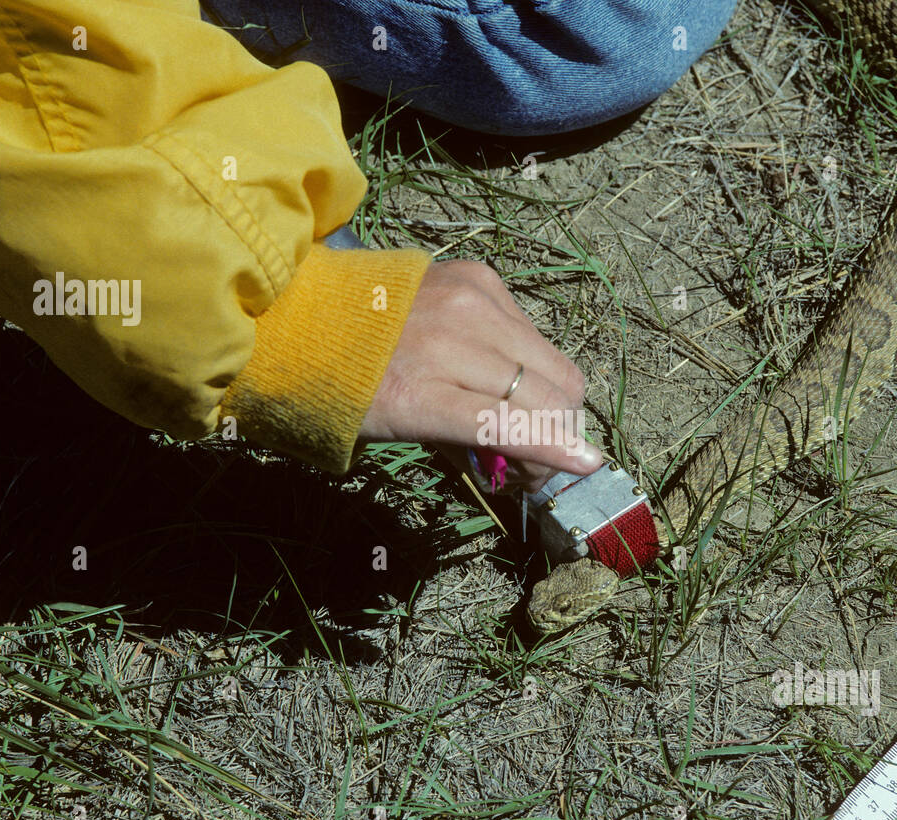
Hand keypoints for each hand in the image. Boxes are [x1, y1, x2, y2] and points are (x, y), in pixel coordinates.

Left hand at [359, 260, 601, 490]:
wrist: (310, 309)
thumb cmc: (351, 387)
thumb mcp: (397, 432)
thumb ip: (466, 446)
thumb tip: (527, 462)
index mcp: (417, 394)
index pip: (504, 426)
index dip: (551, 451)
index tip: (586, 465)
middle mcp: (450, 341)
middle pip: (547, 397)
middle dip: (556, 435)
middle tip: (533, 456)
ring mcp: (470, 303)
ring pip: (554, 364)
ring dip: (554, 400)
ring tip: (523, 414)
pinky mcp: (481, 278)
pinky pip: (532, 331)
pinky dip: (529, 360)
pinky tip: (499, 369)